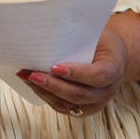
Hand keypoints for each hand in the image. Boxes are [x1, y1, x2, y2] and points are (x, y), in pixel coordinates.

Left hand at [18, 13, 139, 116]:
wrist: (112, 57)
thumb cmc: (100, 41)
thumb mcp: (94, 33)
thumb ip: (77, 35)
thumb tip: (48, 30)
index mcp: (114, 69)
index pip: (98, 76)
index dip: (76, 73)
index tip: (54, 67)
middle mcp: (107, 90)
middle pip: (80, 93)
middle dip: (53, 85)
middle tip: (32, 74)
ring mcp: (96, 102)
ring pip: (69, 103)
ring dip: (45, 91)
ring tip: (25, 77)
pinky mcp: (84, 108)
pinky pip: (63, 107)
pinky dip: (46, 96)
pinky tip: (32, 84)